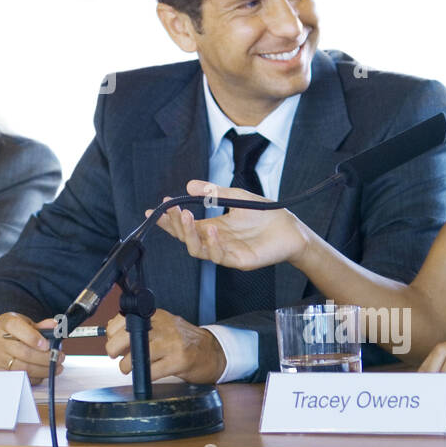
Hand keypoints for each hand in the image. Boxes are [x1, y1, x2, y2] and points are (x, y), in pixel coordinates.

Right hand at [0, 312, 63, 382]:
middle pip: (23, 352)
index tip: (47, 344)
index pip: (15, 327)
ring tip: (56, 366)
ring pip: (23, 368)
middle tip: (59, 357)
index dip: (32, 337)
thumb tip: (55, 326)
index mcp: (5, 323)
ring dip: (44, 369)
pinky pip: (20, 378)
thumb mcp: (26, 324)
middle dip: (45, 357)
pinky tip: (43, 373)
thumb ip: (41, 326)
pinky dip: (35, 377)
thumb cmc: (13, 333)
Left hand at [105, 309, 225, 384]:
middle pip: (128, 335)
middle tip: (115, 356)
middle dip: (114, 348)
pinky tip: (147, 375)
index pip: (126, 318)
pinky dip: (145, 376)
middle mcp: (164, 327)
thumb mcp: (164, 327)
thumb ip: (142, 327)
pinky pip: (153, 371)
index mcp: (158, 316)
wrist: (213, 352)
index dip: (113, 331)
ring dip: (127, 365)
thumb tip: (113, 333)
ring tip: (129, 368)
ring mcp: (172, 343)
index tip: (112, 339)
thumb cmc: (185, 341)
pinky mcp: (179, 360)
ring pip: (138, 354)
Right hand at [149, 182, 307, 270]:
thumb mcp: (236, 197)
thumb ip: (214, 193)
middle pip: (187, 239)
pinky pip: (220, 257)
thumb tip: (189, 185)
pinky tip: (213, 229)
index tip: (154, 210)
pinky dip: (213, 244)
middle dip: (176, 225)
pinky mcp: (239, 261)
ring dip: (190, 235)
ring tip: (188, 216)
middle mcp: (216, 242)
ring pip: (198, 251)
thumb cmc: (265, 213)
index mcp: (213, 228)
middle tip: (173, 209)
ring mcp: (226, 253)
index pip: (186, 226)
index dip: (169, 220)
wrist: (291, 228)